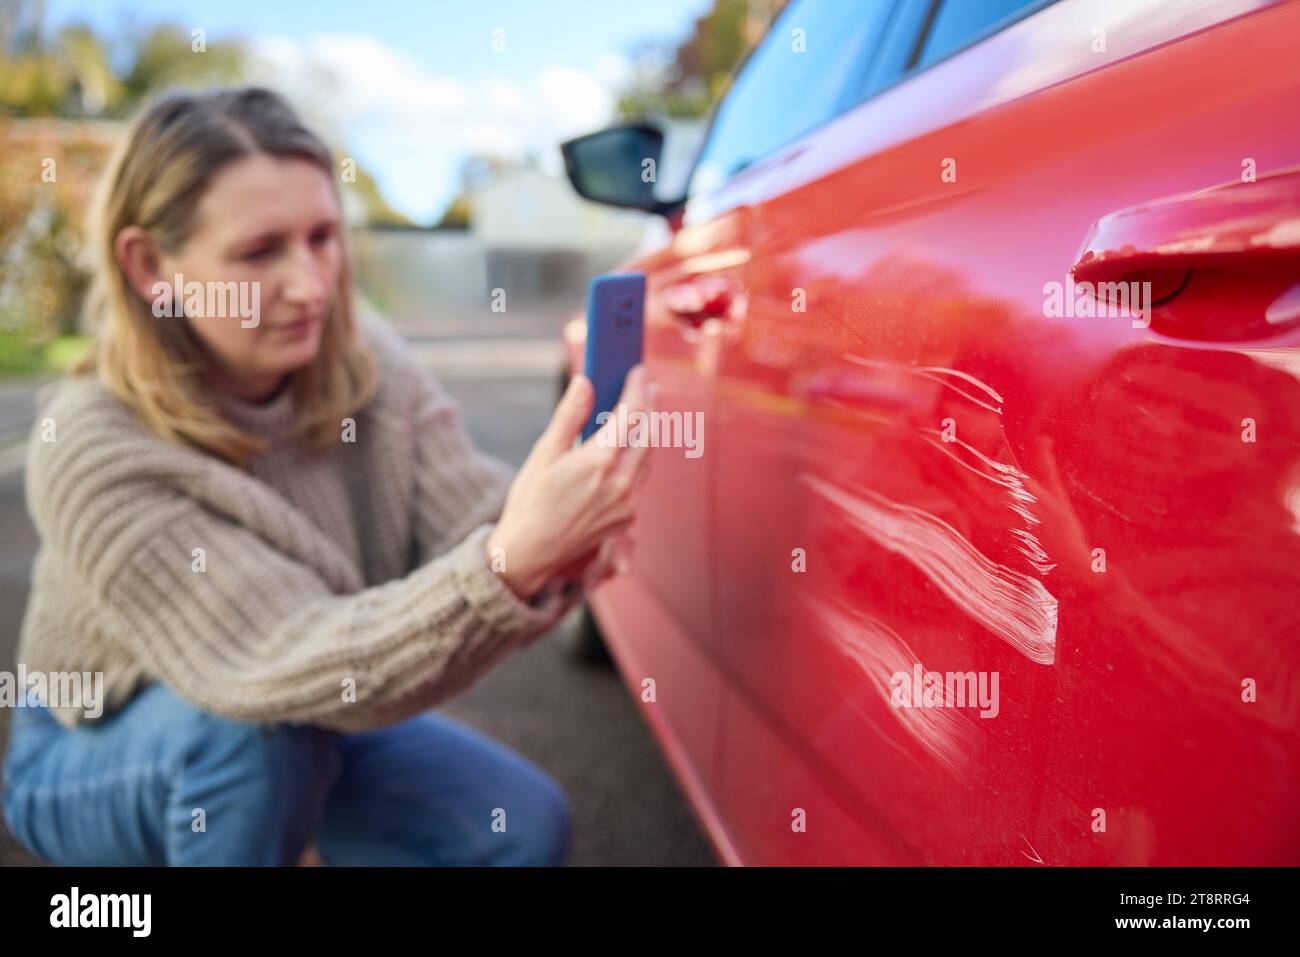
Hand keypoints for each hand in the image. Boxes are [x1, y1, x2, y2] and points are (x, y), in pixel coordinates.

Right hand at [486, 365, 651, 600]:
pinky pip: (639, 481)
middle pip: (647, 434)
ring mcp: (627, 503)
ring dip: (646, 433)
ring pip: (647, 458)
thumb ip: (569, 416)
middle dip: (648, 406)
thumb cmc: (531, 500)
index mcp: (599, 462)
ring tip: (640, 412)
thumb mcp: (544, 453)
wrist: (531, 552)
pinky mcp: (627, 518)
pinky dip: (637, 460)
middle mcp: (620, 483)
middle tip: (646, 385)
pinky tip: (627, 450)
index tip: (637, 370)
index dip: (636, 388)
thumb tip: (585, 382)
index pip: (630, 415)